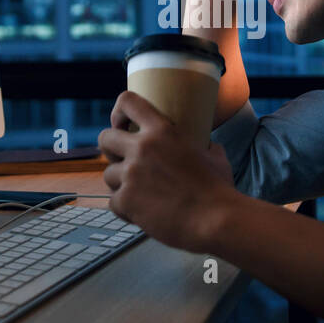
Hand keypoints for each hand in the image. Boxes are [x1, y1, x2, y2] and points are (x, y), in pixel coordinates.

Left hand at [96, 91, 240, 252]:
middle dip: (111, 150)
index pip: (128, 102)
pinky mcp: (126, 200)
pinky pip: (113, 201)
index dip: (119, 112)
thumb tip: (206, 145)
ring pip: (108, 174)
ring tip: (140, 193)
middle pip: (105, 138)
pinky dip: (125, 208)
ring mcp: (131, 174)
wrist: (215, 220)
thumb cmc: (218, 190)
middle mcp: (142, 148)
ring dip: (120, 183)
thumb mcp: (213, 156)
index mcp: (162, 131)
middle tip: (124, 161)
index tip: (121, 124)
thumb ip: (203, 146)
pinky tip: (142, 213)